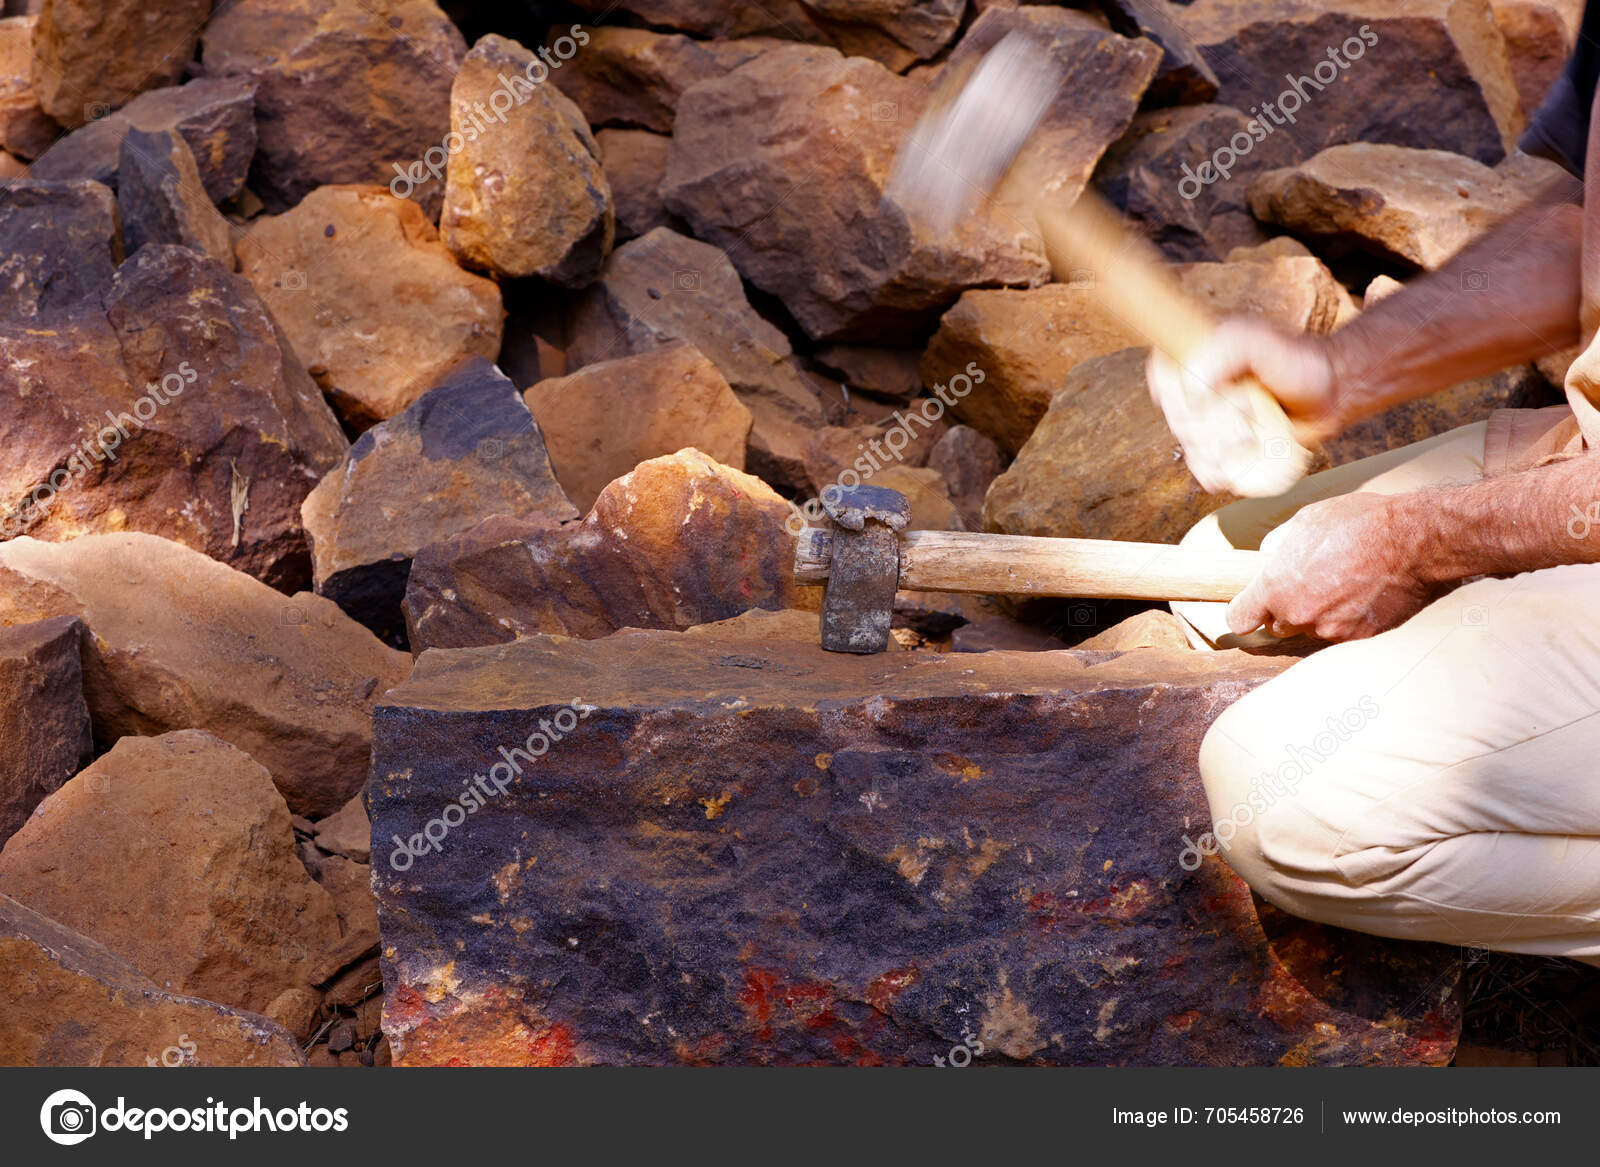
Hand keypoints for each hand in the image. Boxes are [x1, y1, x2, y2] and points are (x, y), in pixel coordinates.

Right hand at [1146, 319, 1340, 495]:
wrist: (1330, 394)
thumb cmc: (1298, 362)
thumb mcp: (1260, 343)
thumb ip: (1225, 350)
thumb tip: (1194, 393)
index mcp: (1196, 355)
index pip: (1162, 378)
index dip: (1180, 395)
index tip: (1216, 396)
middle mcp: (1196, 389)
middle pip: (1180, 419)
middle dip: (1213, 424)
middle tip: (1248, 413)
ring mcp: (1209, 421)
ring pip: (1192, 447)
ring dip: (1219, 450)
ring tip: (1250, 439)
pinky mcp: (1224, 448)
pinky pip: (1202, 468)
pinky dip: (1212, 474)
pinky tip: (1227, 472)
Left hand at [1227, 492, 1435, 641]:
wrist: (1414, 541)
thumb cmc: (1358, 523)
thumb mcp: (1305, 521)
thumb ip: (1277, 545)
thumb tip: (1266, 558)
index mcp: (1276, 587)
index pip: (1240, 619)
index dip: (1244, 612)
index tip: (1250, 607)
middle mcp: (1298, 614)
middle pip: (1278, 626)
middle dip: (1286, 609)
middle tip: (1309, 583)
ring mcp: (1329, 630)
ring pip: (1312, 628)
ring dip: (1319, 613)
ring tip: (1343, 582)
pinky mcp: (1358, 637)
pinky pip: (1341, 631)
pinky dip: (1347, 617)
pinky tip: (1362, 592)